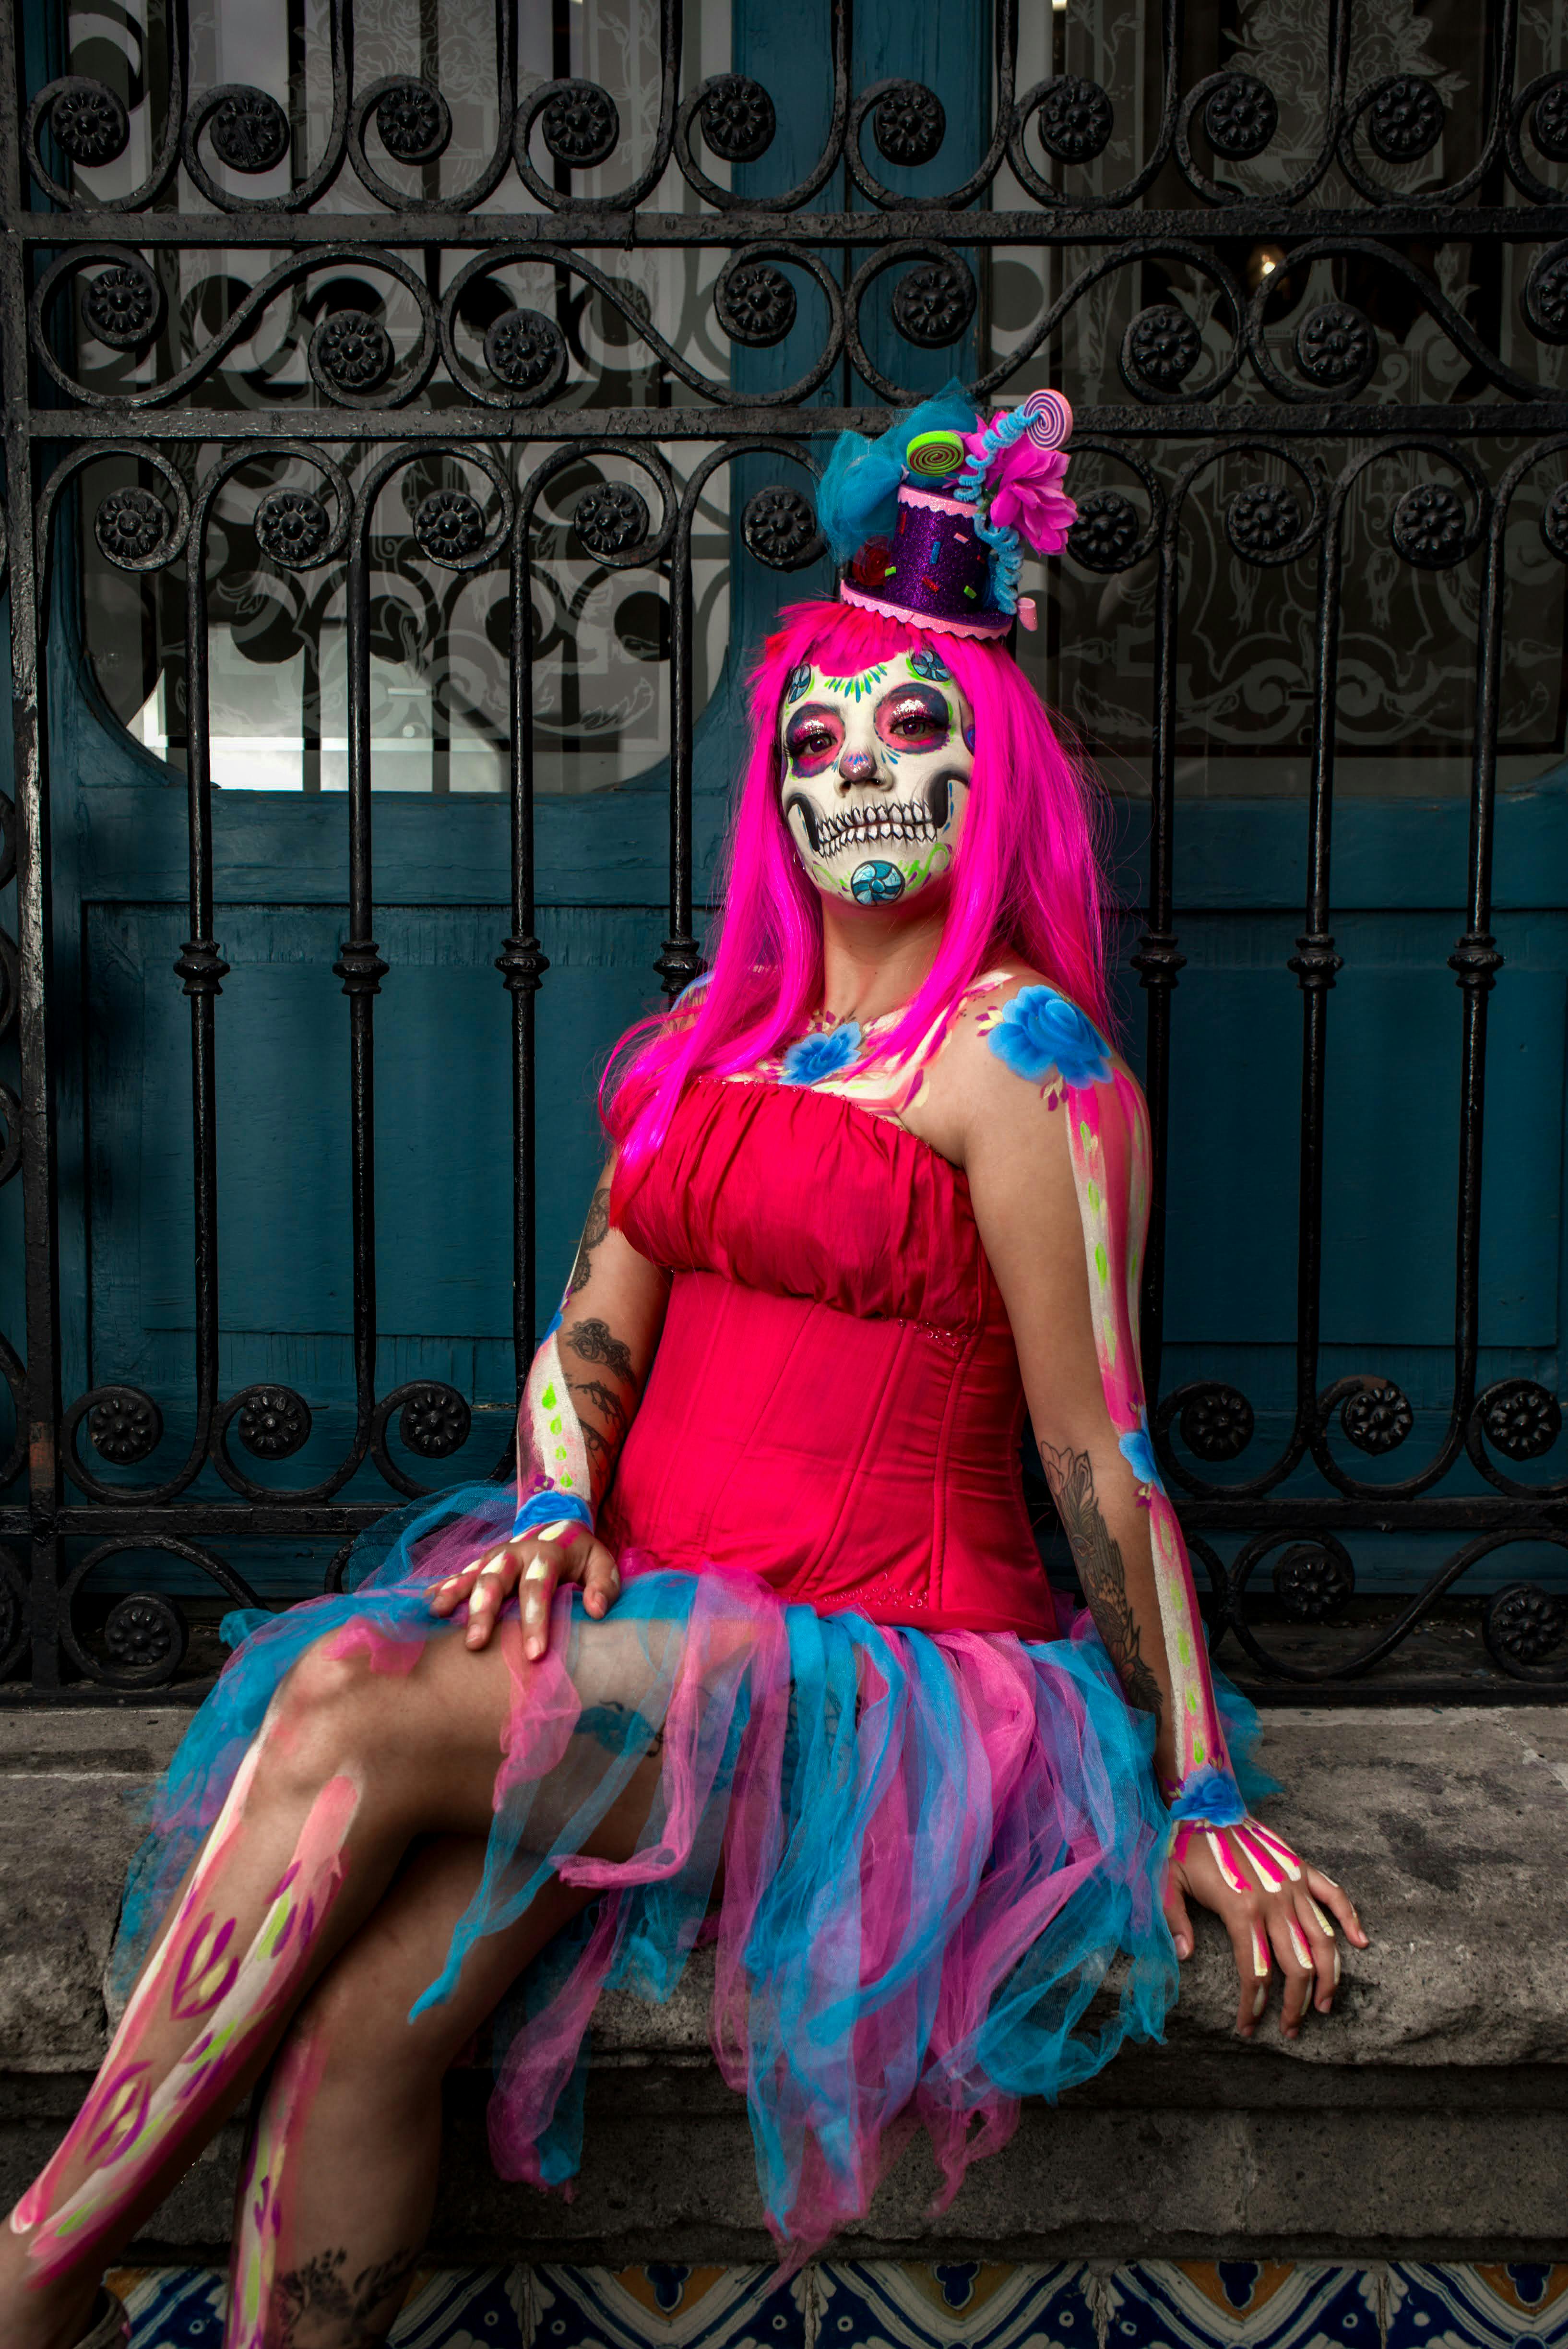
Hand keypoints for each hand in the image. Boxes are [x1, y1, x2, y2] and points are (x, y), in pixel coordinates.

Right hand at [428, 1526, 620, 1657]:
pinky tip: (427, 1604)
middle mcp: (517, 1552)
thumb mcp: (602, 1564)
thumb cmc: (582, 1557)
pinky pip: (459, 1575)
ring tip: (438, 1616)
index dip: (535, 1619)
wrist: (560, 1527)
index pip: (539, 1586)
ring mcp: (495, 1558)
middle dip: (485, 1611)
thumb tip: (595, 1610)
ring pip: (473, 1575)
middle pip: (497, 1579)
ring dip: (455, 1595)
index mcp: (548, 1552)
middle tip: (475, 1644)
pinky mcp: (482, 1564)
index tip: (534, 1653)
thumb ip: (604, 1585)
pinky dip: (443, 1588)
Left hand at [1162, 1815, 1369, 2040]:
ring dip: (1328, 1978)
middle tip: (1291, 2029)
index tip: (1249, 2028)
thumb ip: (1175, 1921)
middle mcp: (1273, 1900)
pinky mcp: (1302, 1869)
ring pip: (1323, 1941)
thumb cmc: (1183, 1845)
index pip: (1255, 1973)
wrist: (1205, 1801)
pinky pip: (1334, 1896)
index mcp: (1240, 1909)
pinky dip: (1351, 1919)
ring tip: (1323, 2005)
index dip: (1254, 2006)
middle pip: (1297, 1966)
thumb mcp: (1167, 1882)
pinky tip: (1360, 1944)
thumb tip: (1184, 1956)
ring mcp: (1292, 1884)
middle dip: (1295, 2005)